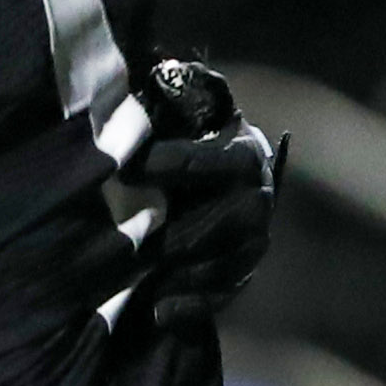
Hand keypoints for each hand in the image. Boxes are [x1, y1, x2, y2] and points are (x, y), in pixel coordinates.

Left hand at [139, 59, 279, 329]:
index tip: (129, 169)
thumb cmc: (161, 136)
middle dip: (187, 233)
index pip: (223, 159)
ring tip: (147, 284)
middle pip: (237, 218)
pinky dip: (193, 307)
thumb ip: (161, 95)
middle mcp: (256, 192)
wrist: (170, 176)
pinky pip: (225, 295)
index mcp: (241, 149)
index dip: (180, 164)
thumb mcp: (161, 111)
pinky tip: (157, 314)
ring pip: (234, 261)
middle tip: (141, 243)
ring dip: (191, 275)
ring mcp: (252, 237)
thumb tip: (153, 71)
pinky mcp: (236, 272)